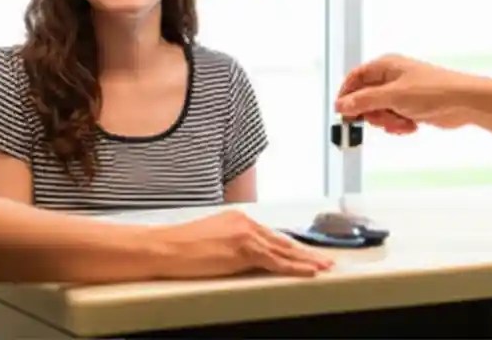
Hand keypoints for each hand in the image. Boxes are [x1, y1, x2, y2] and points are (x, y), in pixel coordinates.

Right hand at [148, 210, 333, 277]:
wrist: (165, 247)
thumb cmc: (180, 247)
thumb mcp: (211, 239)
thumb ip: (231, 243)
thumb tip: (244, 256)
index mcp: (238, 218)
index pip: (271, 235)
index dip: (291, 246)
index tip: (306, 252)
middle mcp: (245, 223)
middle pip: (282, 241)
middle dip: (305, 252)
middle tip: (326, 260)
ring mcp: (245, 235)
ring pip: (284, 251)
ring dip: (306, 260)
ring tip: (324, 268)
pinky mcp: (243, 250)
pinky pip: (276, 262)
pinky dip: (295, 268)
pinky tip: (308, 272)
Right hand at [335, 54, 484, 130]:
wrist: (464, 102)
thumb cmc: (433, 91)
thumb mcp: (392, 97)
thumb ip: (364, 101)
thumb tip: (341, 105)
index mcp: (385, 66)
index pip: (355, 78)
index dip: (347, 96)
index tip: (344, 114)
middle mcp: (391, 77)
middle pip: (365, 98)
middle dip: (373, 113)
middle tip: (384, 119)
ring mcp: (401, 92)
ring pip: (380, 111)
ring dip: (388, 121)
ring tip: (403, 122)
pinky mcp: (411, 106)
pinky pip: (394, 118)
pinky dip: (399, 125)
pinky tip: (411, 126)